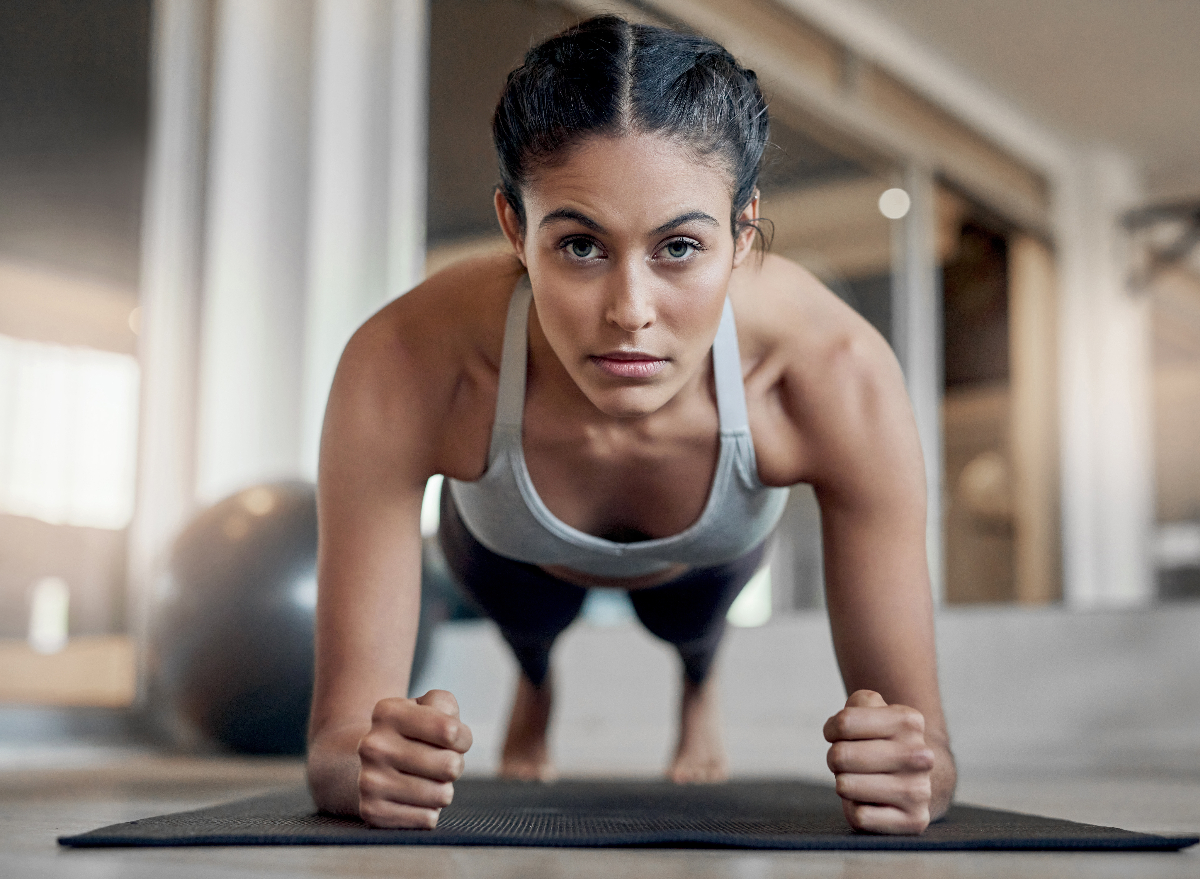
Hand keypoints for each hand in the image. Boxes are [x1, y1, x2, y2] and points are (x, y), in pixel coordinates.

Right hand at [357, 689, 473, 827]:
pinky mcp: (372, 812)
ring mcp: (369, 780)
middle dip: (454, 764)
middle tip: (439, 762)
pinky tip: (413, 799)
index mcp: (388, 712)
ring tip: (426, 779)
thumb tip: (452, 733)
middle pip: (450, 765)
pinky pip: (428, 819)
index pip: (450, 731)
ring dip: (443, 789)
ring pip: (442, 795)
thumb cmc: (413, 734)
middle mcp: (373, 745)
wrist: (367, 765)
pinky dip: (429, 811)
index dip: (462, 738)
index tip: (452, 739)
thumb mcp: (427, 706)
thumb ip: (445, 704)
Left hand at [823, 689, 933, 834]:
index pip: (843, 722)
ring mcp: (920, 791)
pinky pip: (859, 817)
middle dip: (836, 759)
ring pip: (845, 786)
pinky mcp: (914, 821)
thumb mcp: (871, 709)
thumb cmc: (880, 741)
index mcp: (909, 721)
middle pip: (840, 756)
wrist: (915, 780)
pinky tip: (873, 802)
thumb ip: (857, 703)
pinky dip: (856, 810)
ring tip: (862, 780)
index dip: (833, 730)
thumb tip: (843, 726)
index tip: (842, 735)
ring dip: (844, 784)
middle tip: (851, 762)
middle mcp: (920, 756)